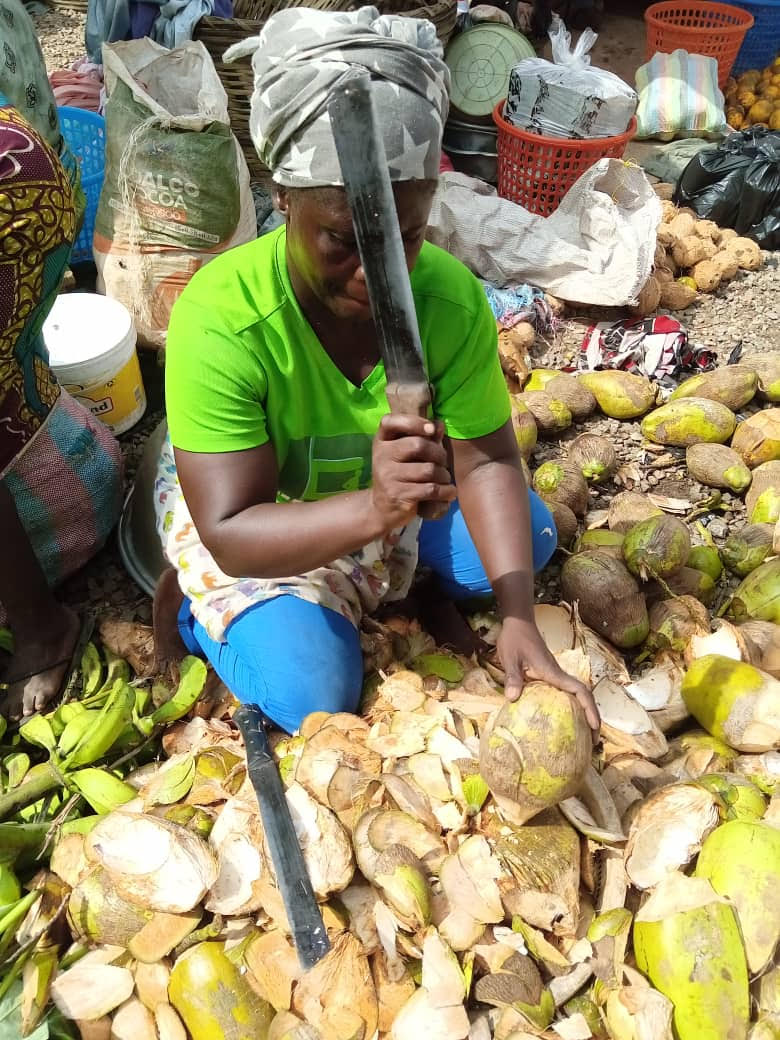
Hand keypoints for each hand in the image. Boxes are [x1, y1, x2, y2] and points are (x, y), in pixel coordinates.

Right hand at [369, 415, 455, 532]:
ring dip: (444, 475)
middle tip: (443, 462)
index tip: (431, 430)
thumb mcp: (406, 455)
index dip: (413, 422)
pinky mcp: (397, 494)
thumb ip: (423, 438)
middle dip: (439, 453)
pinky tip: (449, 492)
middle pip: (418, 445)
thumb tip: (440, 424)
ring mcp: (387, 476)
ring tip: (445, 479)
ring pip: (428, 470)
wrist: (382, 508)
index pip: (390, 422)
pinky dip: (445, 491)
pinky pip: (430, 489)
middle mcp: (381, 456)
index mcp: (381, 442)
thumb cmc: (399, 475)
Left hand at [497, 616, 600, 737]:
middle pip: (582, 697)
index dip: (589, 708)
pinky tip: (561, 720)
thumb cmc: (515, 638)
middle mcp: (558, 675)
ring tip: (583, 736)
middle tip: (593, 741)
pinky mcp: (548, 675)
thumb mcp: (510, 657)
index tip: (595, 726)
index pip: (578, 691)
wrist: (517, 622)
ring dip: (583, 713)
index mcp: (553, 672)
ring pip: (575, 696)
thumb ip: (513, 677)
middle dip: (591, 717)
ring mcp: (554, 675)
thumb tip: (512, 699)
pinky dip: (569, 707)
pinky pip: (564, 694)